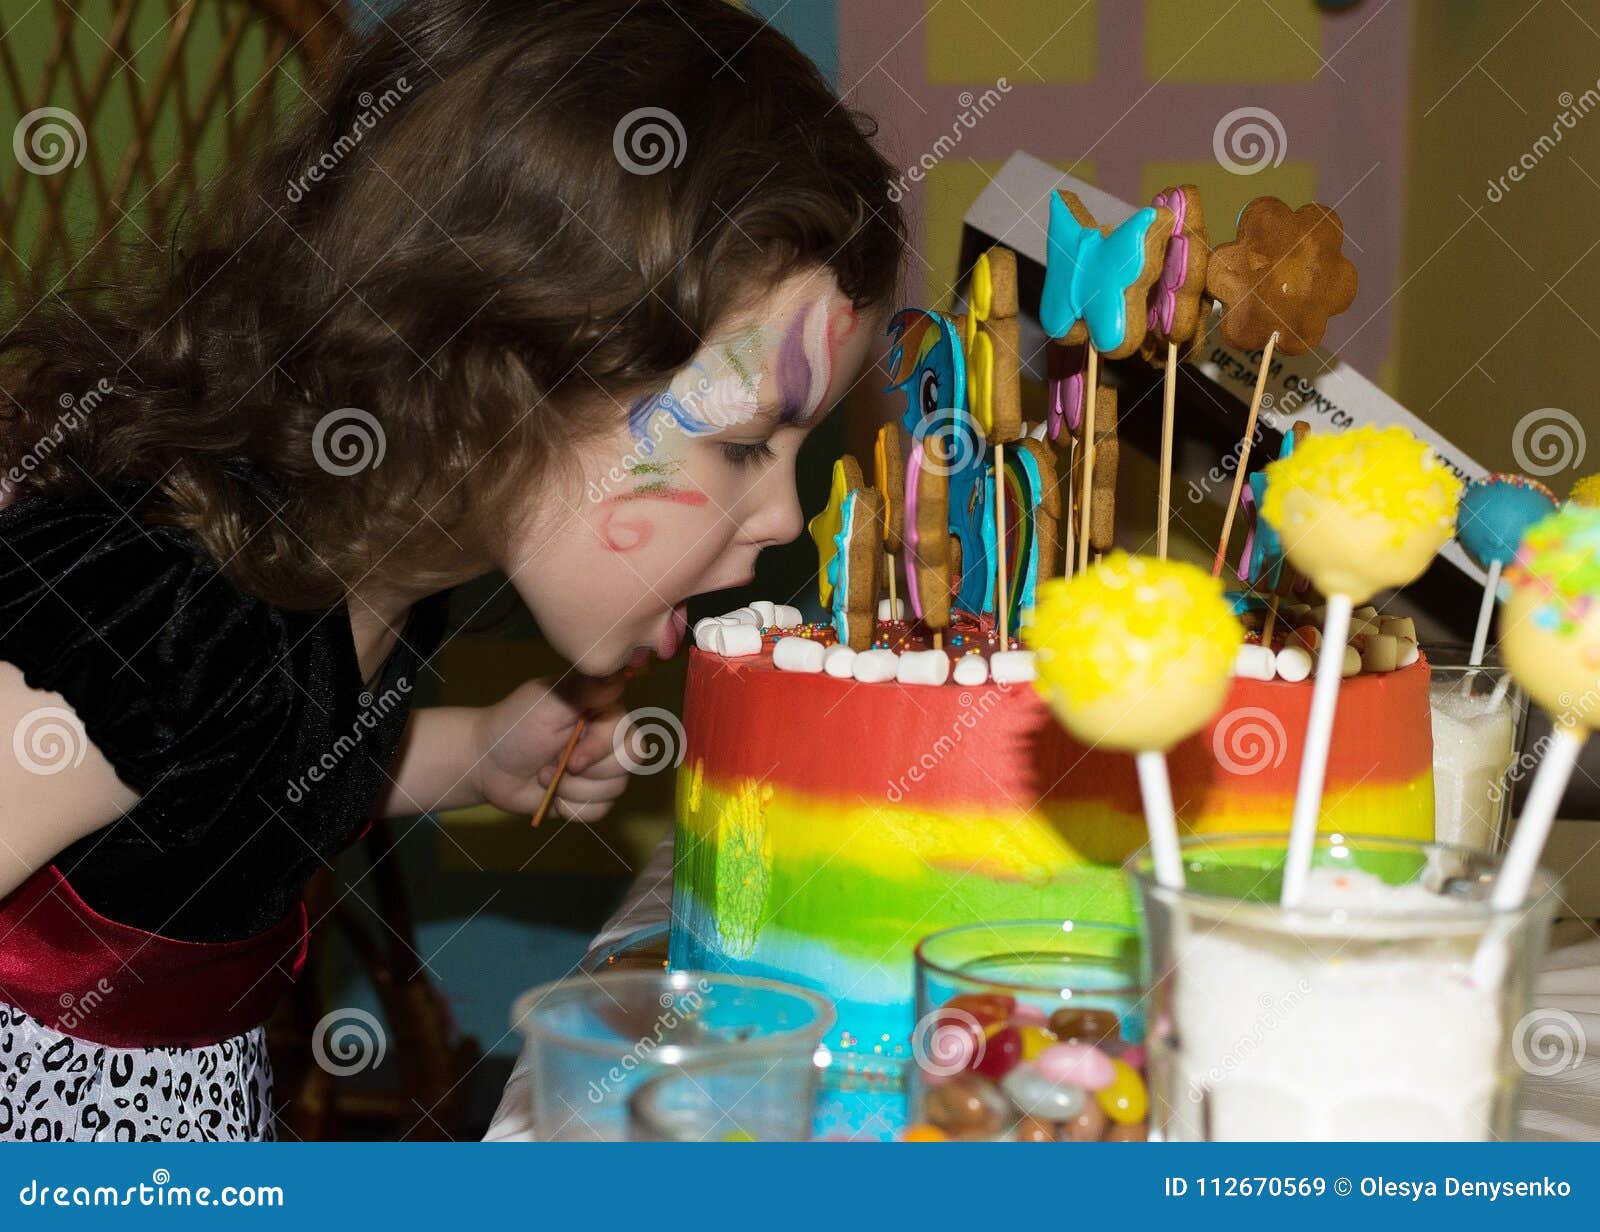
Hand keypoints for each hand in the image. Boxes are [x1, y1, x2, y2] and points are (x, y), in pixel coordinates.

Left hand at [473, 673, 630, 822]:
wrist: (487, 766)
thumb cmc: (514, 728)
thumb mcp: (548, 704)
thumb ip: (585, 690)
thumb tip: (617, 672)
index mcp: (603, 711)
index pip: (629, 736)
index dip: (600, 751)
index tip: (569, 757)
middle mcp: (607, 738)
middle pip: (628, 765)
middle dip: (585, 773)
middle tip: (554, 765)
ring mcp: (600, 768)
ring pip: (614, 790)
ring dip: (572, 790)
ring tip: (544, 776)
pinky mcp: (590, 796)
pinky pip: (600, 810)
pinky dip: (572, 807)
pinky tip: (552, 795)